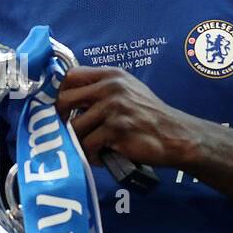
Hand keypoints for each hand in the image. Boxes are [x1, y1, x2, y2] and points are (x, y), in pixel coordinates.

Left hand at [54, 65, 194, 167]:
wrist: (175, 135)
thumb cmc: (148, 115)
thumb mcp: (126, 90)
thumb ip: (100, 88)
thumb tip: (64, 96)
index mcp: (110, 75)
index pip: (69, 77)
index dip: (57, 94)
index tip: (56, 109)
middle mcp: (110, 87)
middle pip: (64, 100)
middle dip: (60, 120)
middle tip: (65, 133)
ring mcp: (113, 108)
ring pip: (74, 127)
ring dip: (79, 142)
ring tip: (90, 148)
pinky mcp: (117, 129)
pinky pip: (88, 145)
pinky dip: (91, 155)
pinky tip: (101, 157)